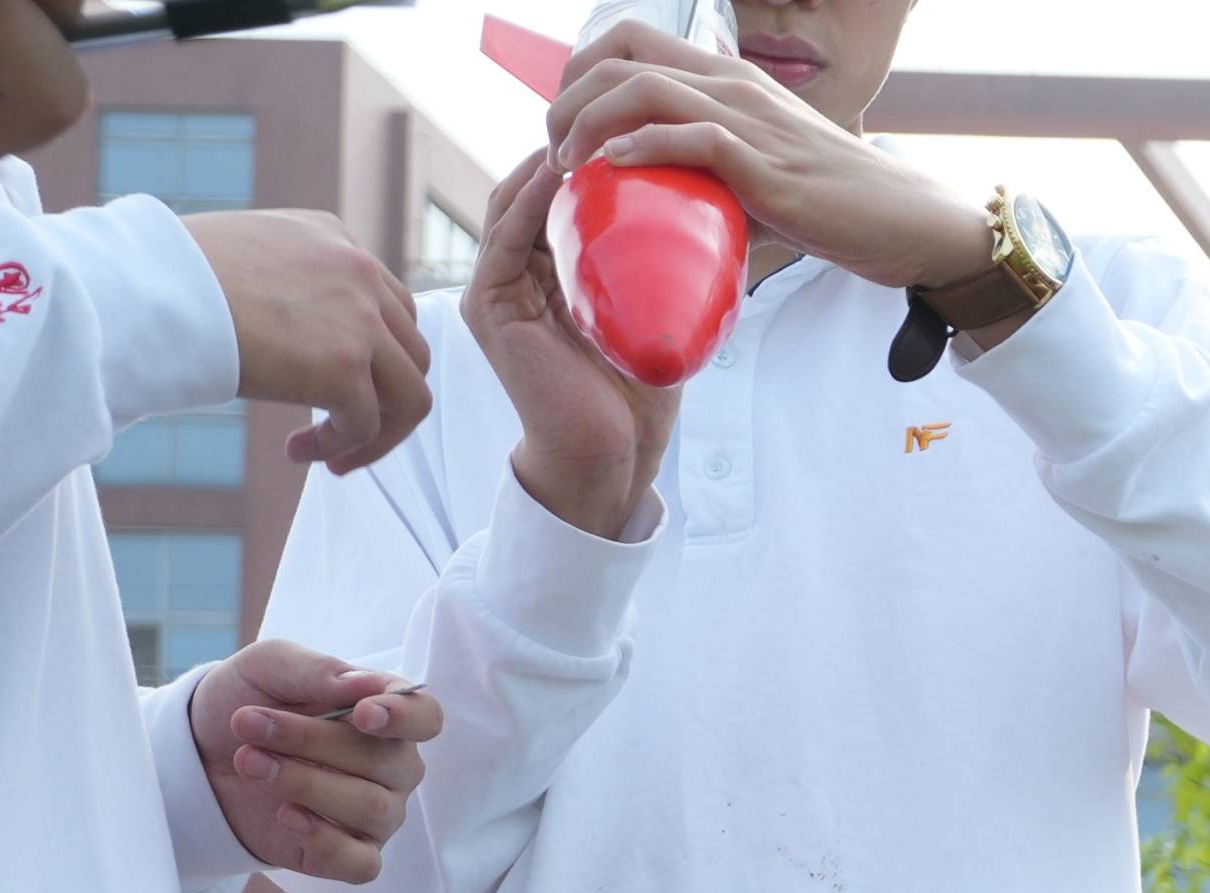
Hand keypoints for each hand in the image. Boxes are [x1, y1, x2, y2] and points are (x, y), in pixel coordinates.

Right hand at [182, 209, 427, 474]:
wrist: (144, 286)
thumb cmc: (170, 275)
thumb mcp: (247, 255)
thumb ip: (293, 282)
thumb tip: (301, 332)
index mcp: (335, 239)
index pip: (390, 308)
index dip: (375, 359)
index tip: (340, 388)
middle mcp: (358, 272)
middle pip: (411, 354)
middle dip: (384, 401)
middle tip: (345, 431)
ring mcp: (358, 319)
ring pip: (410, 395)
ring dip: (377, 434)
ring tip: (334, 456)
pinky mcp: (342, 366)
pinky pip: (365, 425)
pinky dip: (341, 448)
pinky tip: (299, 452)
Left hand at [187, 642, 440, 882]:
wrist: (203, 756)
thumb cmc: (248, 704)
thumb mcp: (266, 669)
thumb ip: (315, 671)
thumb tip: (364, 685)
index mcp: (384, 716)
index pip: (426, 717)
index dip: (405, 717)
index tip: (364, 714)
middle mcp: (392, 768)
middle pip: (386, 762)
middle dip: (310, 741)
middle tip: (246, 723)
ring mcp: (377, 816)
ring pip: (371, 809)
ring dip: (303, 783)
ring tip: (248, 762)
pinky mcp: (351, 856)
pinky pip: (362, 863)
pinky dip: (325, 841)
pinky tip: (286, 815)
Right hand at [460, 149, 670, 536]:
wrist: (615, 458)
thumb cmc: (639, 394)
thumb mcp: (653, 314)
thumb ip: (663, 272)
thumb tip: (720, 228)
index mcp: (544, 274)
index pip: (558, 200)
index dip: (587, 161)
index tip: (629, 129)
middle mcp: (513, 275)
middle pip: (531, 192)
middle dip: (563, 150)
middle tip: (606, 117)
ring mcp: (496, 289)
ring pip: (513, 204)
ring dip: (545, 163)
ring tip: (584, 129)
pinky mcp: (490, 307)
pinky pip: (505, 237)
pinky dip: (529, 201)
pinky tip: (559, 171)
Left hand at [550, 20, 994, 302]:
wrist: (912, 224)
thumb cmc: (844, 205)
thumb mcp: (768, 168)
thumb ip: (716, 170)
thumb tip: (668, 201)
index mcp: (731, 80)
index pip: (632, 40)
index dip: (581, 70)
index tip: (567, 120)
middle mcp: (734, 87)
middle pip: (619, 55)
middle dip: (566, 95)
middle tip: (554, 147)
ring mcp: (750, 121)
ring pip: (640, 88)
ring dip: (585, 121)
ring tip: (569, 162)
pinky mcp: (765, 165)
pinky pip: (687, 137)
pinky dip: (639, 148)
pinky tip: (614, 168)